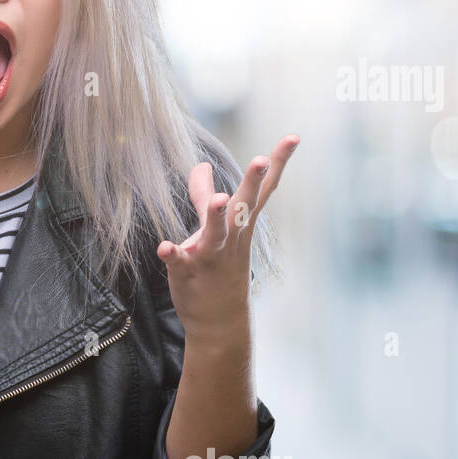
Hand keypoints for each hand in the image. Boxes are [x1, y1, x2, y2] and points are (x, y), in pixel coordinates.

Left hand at [156, 134, 297, 342]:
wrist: (218, 321)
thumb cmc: (218, 268)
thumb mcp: (215, 229)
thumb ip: (203, 196)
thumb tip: (201, 164)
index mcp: (240, 225)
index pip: (262, 191)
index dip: (277, 163)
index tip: (293, 137)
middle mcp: (231, 238)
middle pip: (243, 207)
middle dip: (253, 184)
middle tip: (260, 160)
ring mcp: (211, 256)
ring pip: (216, 234)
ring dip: (216, 216)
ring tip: (219, 199)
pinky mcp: (188, 272)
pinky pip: (180, 262)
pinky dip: (172, 254)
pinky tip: (165, 247)